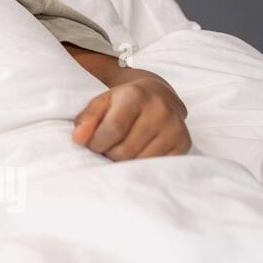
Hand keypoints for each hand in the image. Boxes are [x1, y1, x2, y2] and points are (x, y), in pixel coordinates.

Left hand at [72, 71, 190, 159]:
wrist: (158, 95)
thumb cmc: (123, 102)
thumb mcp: (101, 102)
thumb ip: (87, 119)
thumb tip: (78, 139)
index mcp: (136, 95)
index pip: (113, 129)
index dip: (97, 142)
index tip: (92, 144)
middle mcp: (160, 110)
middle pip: (126, 150)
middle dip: (109, 153)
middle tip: (107, 148)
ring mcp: (175, 128)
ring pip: (141, 161)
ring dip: (124, 162)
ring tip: (120, 150)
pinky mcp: (184, 143)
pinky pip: (157, 166)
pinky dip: (142, 165)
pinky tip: (136, 154)